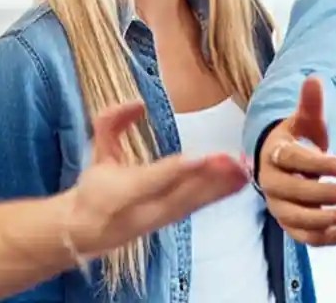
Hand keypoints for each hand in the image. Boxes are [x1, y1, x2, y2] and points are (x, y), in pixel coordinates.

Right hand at [65, 101, 248, 256]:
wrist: (90, 232)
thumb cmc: (95, 189)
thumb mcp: (95, 151)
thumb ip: (111, 123)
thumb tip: (137, 103)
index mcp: (123, 191)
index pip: (151, 179)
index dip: (174, 170)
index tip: (196, 158)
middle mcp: (146, 208)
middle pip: (181, 193)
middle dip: (208, 178)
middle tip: (234, 161)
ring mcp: (163, 216)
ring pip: (195, 202)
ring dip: (222, 187)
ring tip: (245, 170)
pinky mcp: (175, 219)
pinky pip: (199, 207)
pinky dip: (221, 195)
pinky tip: (240, 183)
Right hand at [257, 78, 335, 245]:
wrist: (278, 164)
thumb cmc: (294, 141)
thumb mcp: (303, 121)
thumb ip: (310, 104)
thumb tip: (314, 78)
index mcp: (274, 154)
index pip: (293, 160)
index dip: (317, 164)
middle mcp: (271, 183)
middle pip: (294, 193)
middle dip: (324, 196)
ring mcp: (278, 206)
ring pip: (296, 219)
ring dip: (323, 222)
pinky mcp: (288, 224)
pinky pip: (304, 237)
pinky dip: (327, 239)